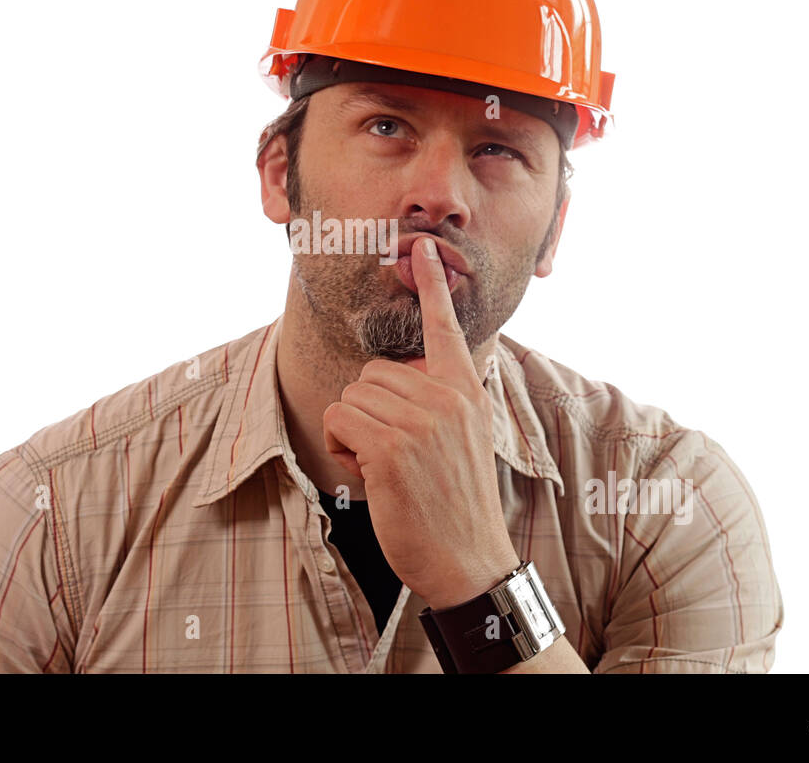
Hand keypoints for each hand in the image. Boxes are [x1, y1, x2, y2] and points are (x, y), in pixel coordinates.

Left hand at [322, 235, 519, 609]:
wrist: (469, 560)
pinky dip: (343, 449)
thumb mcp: (465, 439)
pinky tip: (370, 476)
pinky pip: (339, 420)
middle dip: (368, 412)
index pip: (446, 328)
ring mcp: (421, 421)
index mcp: (467, 391)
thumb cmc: (456, 504)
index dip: (434, 286)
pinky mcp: (393, 448)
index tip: (423, 248)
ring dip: (353, 433)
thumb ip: (440, 401)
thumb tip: (396, 379)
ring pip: (351, 396)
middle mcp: (447, 398)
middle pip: (372, 372)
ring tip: (386, 468)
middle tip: (393, 454)